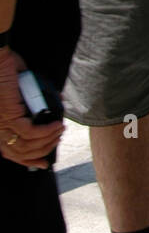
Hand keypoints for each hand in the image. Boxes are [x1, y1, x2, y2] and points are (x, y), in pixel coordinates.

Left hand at [0, 48, 63, 168]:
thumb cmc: (7, 69)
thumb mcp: (21, 90)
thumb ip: (34, 98)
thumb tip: (56, 99)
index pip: (9, 152)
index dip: (26, 160)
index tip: (43, 162)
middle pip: (18, 152)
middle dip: (40, 153)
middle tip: (56, 144)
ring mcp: (2, 122)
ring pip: (26, 145)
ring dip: (47, 141)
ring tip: (60, 130)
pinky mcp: (9, 114)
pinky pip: (31, 132)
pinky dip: (46, 132)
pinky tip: (56, 125)